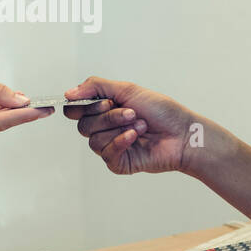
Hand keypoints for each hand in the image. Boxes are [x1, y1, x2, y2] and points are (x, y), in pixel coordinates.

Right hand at [62, 76, 198, 174]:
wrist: (182, 133)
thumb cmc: (161, 111)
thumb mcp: (127, 89)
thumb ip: (96, 87)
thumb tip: (68, 93)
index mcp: (103, 111)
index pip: (75, 110)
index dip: (85, 106)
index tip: (105, 102)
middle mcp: (104, 129)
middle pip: (83, 125)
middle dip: (108, 117)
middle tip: (131, 112)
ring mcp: (110, 147)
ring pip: (93, 140)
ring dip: (119, 128)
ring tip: (140, 125)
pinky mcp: (118, 163)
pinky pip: (107, 154)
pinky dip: (121, 142)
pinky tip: (135, 136)